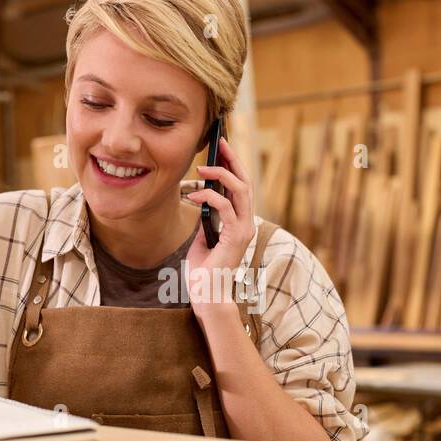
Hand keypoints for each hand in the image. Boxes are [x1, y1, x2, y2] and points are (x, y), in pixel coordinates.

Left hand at [183, 135, 255, 318]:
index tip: (222, 148)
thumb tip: (202, 200)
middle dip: (233, 160)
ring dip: (222, 174)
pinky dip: (209, 197)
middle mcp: (247, 223)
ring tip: (202, 168)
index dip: (234, 166)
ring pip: (241, 190)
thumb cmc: (203, 273)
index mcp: (240, 223)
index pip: (241, 188)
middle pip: (246, 182)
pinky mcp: (236, 237)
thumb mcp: (203, 240)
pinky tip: (193, 195)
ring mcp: (244, 230)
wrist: (207, 296)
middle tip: (220, 143)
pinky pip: (225, 207)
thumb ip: (208, 221)